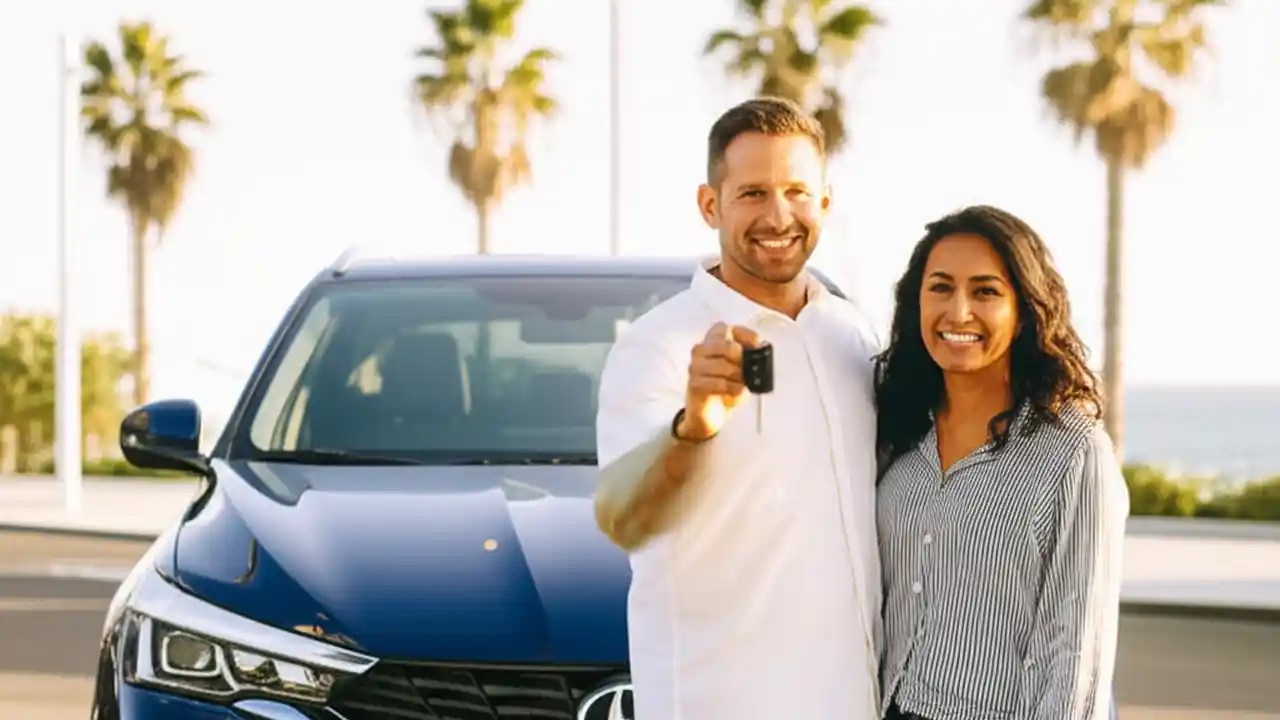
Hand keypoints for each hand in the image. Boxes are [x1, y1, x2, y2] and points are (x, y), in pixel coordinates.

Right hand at [678, 322, 761, 441]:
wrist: (710, 412)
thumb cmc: (726, 385)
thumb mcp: (741, 367)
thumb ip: (749, 355)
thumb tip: (762, 348)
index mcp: (711, 341)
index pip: (724, 328)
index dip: (743, 335)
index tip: (757, 345)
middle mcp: (700, 350)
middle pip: (724, 345)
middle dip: (741, 358)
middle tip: (749, 368)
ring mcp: (695, 367)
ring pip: (723, 365)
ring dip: (739, 376)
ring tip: (743, 383)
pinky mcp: (695, 384)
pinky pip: (719, 383)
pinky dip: (733, 389)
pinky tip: (736, 392)